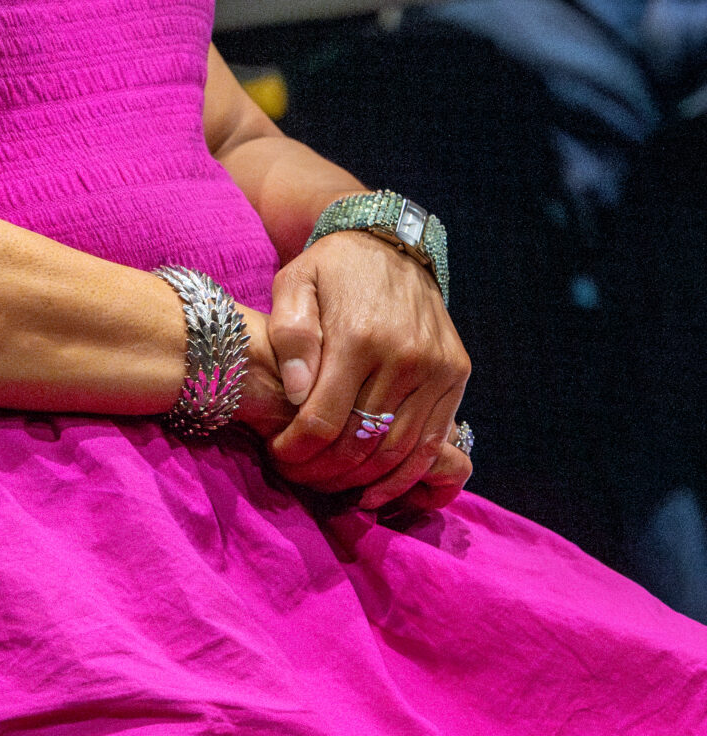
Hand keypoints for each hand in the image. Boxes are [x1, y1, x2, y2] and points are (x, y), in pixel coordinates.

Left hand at [262, 231, 469, 510]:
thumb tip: (297, 393)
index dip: (297, 449)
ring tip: (332, 489)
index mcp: (359, 334)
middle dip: (326, 470)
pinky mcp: (457, 375)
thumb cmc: (331, 270)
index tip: (278, 456)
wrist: (391, 245)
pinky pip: (434, 442)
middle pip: (363, 440)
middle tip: (299, 478)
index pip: (326, 417)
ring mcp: (438, 368)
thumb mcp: (294, 284)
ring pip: (401, 450)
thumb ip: (292, 336)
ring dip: (365, 480)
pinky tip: (376, 490)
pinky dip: (406, 475)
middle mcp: (406, 355)